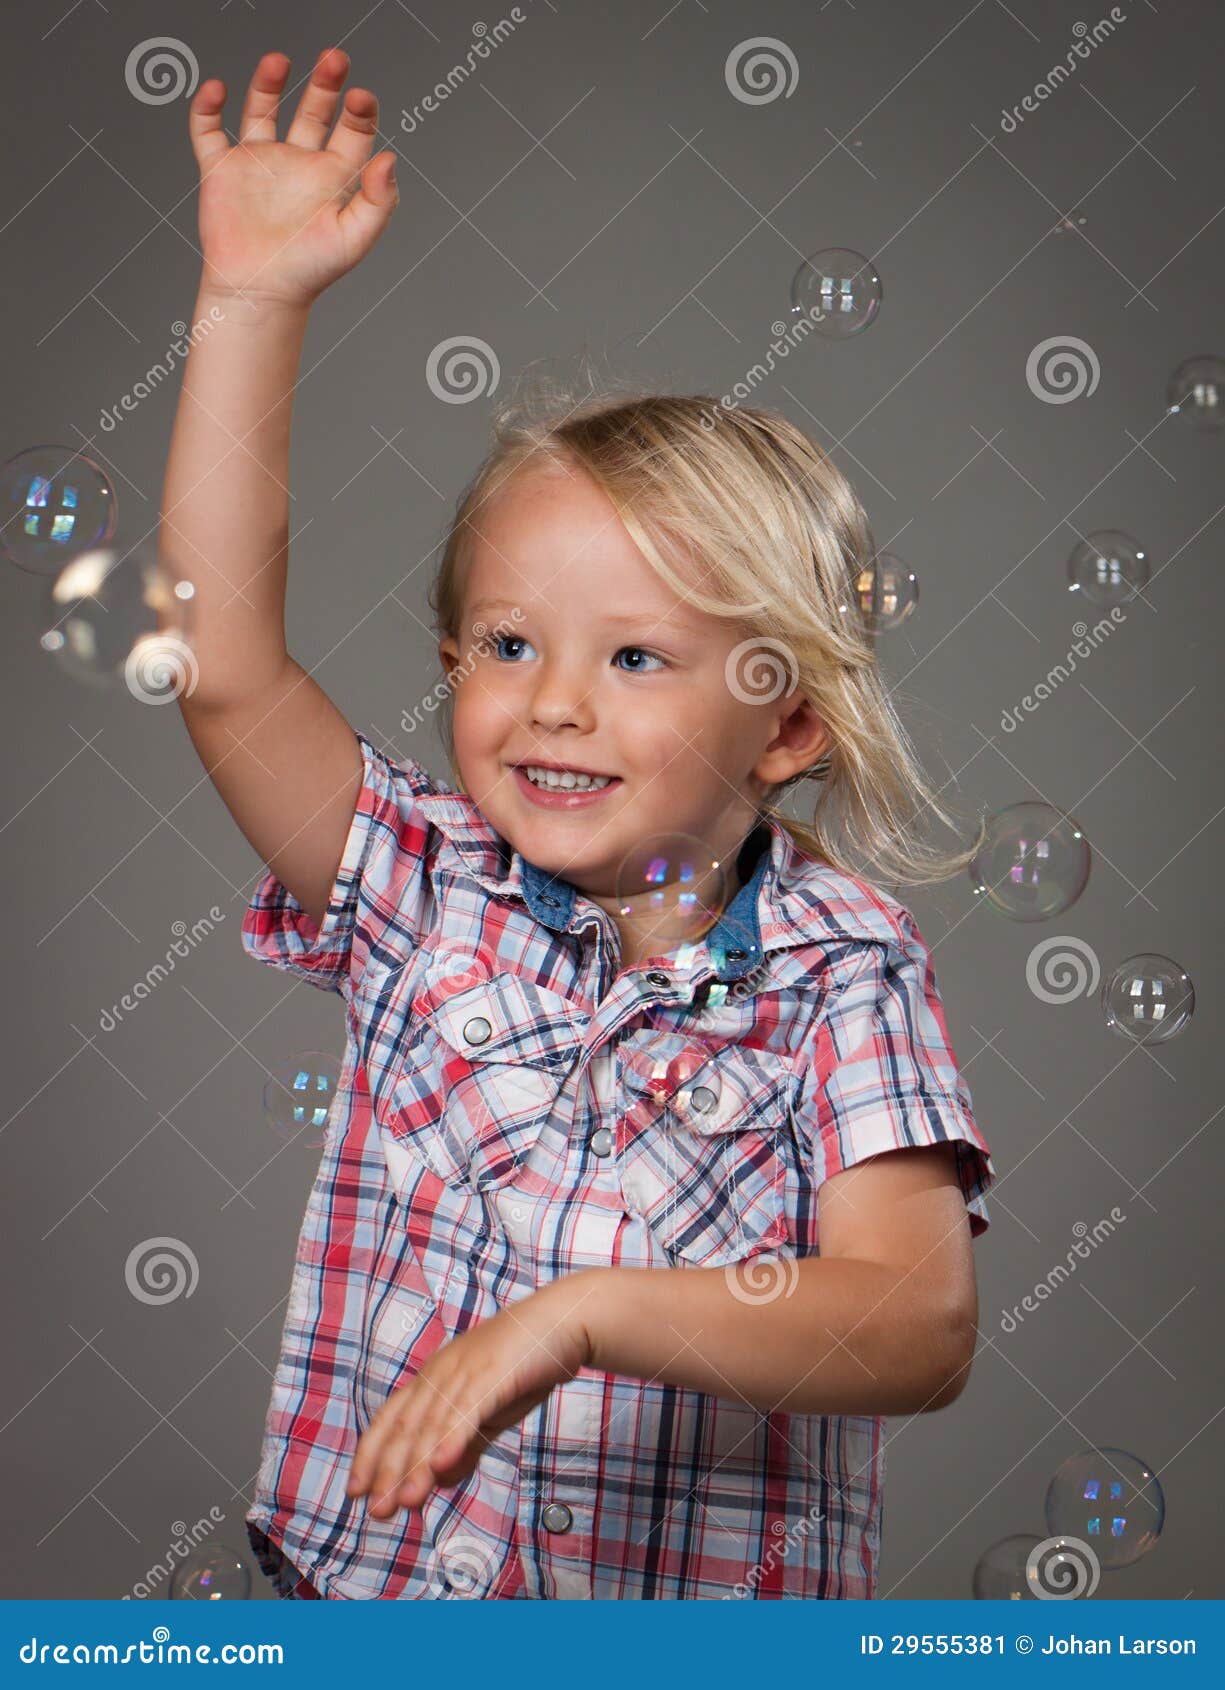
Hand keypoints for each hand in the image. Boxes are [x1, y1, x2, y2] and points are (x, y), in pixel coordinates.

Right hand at [188, 47, 398, 308]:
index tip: (361, 97)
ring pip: (262, 109)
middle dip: (325, 83)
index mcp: (333, 177)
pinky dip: (208, 108)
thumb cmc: (309, 273)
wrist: (259, 294)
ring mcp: (259, 162)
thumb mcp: (354, 239)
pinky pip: (209, 130)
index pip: (353, 131)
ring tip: (278, 61)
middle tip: (335, 58)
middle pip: (314, 110)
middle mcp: (298, 162)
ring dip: (269, 83)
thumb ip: (378, 201)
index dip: (360, 110)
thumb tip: (389, 158)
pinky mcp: (222, 170)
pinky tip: (217, 90)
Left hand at [344, 1271, 602, 1519]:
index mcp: (436, 1375)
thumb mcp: (489, 1409)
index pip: (392, 1416)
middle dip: (388, 1470)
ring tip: (404, 1501)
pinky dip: (454, 1437)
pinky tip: (442, 1465)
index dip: (371, 1453)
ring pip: (435, 1423)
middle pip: (407, 1424)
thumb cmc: (524, 1364)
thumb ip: (464, 1442)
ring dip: (417, 1464)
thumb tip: (440, 1478)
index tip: (356, 1490)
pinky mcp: (496, 1372)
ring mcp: (468, 1369)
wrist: (564, 1320)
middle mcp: (443, 1370)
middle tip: (376, 1510)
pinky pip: (470, 1409)